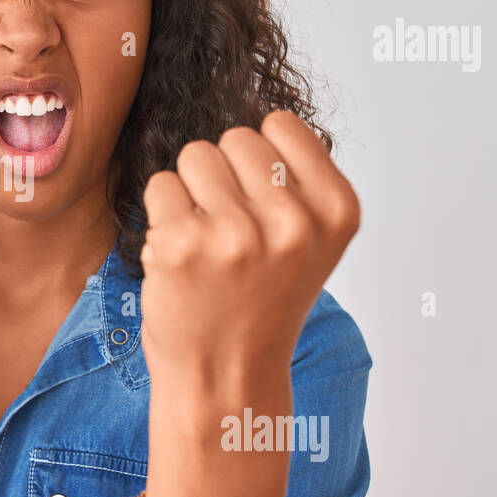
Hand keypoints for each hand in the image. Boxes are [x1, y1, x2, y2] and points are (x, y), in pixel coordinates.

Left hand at [139, 110, 360, 387]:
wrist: (226, 378)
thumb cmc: (260, 304)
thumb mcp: (309, 242)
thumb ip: (297, 179)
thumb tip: (258, 117)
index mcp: (336, 211)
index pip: (281, 124)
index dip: (260, 158)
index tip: (262, 204)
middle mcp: (293, 221)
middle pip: (234, 136)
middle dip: (224, 175)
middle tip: (231, 234)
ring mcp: (236, 233)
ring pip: (194, 155)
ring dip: (191, 192)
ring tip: (206, 245)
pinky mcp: (182, 244)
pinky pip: (160, 185)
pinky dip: (162, 216)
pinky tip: (181, 258)